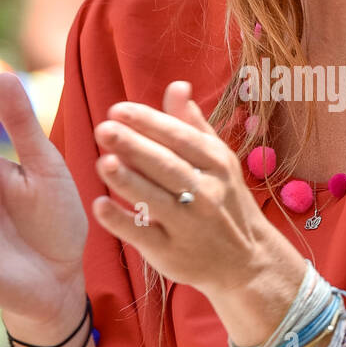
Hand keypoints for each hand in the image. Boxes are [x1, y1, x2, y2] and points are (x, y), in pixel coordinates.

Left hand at [92, 80, 285, 296]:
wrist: (246, 261)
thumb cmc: (224, 200)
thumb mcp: (217, 161)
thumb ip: (192, 125)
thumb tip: (177, 85)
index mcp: (216, 164)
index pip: (180, 138)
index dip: (149, 122)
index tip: (118, 110)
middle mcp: (206, 193)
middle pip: (167, 166)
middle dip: (135, 146)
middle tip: (104, 129)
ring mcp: (189, 225)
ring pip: (156, 200)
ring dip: (129, 181)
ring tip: (103, 162)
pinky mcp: (172, 253)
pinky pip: (144, 235)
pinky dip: (122, 222)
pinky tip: (100, 206)